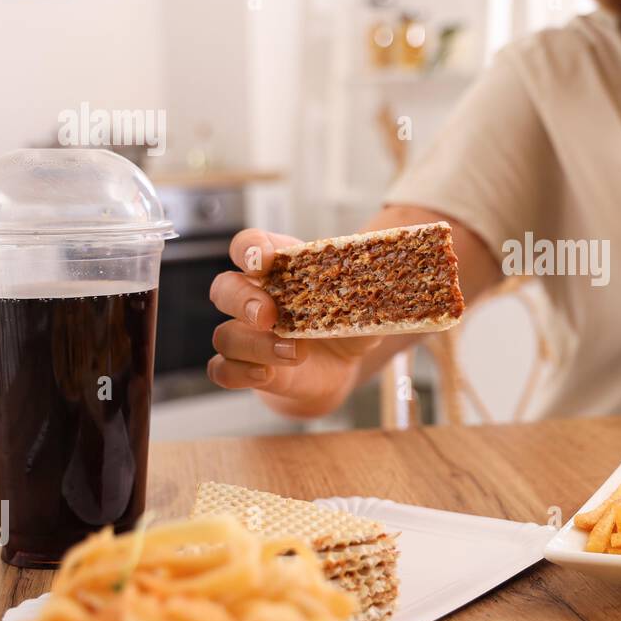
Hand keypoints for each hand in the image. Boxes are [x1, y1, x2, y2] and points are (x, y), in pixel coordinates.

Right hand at [207, 228, 383, 417]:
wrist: (342, 366)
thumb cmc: (347, 322)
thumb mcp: (365, 302)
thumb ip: (373, 288)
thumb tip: (398, 275)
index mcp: (279, 268)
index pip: (249, 246)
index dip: (250, 250)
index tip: (265, 260)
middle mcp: (254, 298)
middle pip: (224, 288)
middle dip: (244, 299)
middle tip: (271, 314)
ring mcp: (245, 335)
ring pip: (225, 335)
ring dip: (256, 345)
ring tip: (295, 352)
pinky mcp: (245, 368)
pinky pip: (222, 370)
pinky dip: (239, 373)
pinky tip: (266, 374)